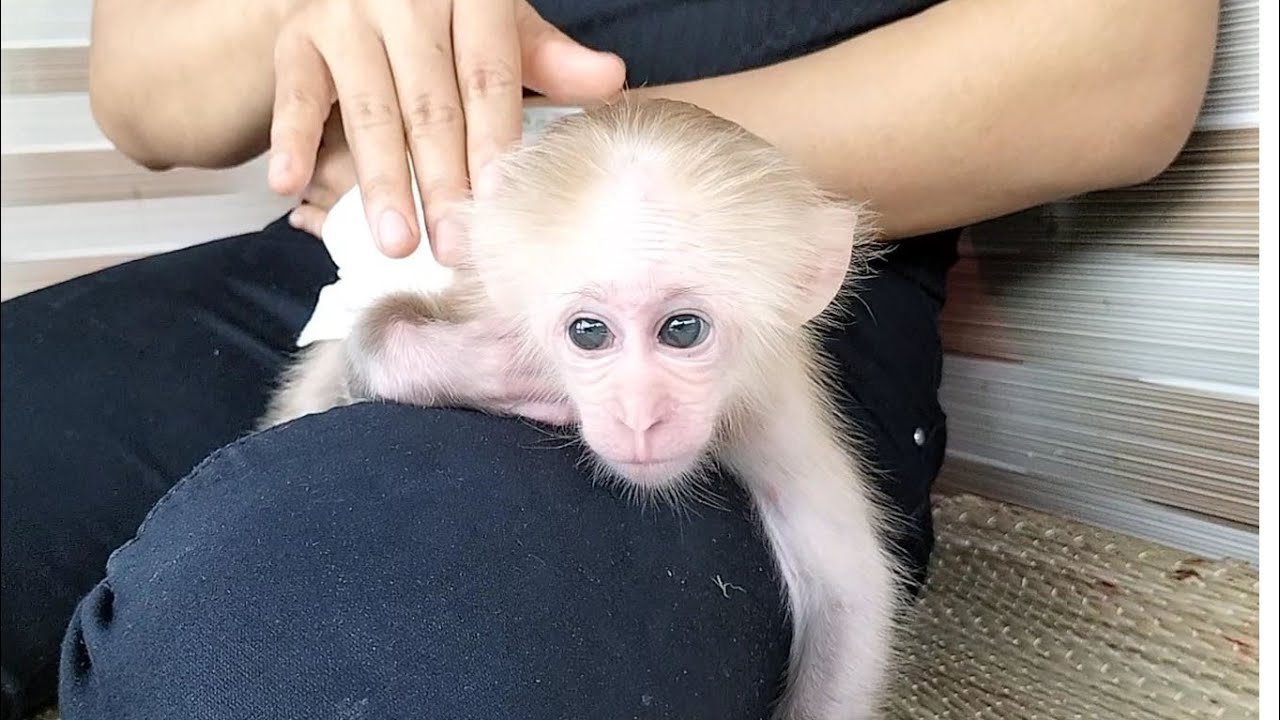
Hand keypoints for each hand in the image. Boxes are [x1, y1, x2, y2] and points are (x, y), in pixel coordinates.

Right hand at [266, 0, 625, 262]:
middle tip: (453, 247)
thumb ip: (548, 59)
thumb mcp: (502, 24)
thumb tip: (611, 80)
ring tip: (397, 242)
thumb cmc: (450, 13)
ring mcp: (347, 17)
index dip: (494, 142)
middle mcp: (405, 0)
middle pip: (431, 106)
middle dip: (441, 182)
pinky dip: (292, 140)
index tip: (499, 201)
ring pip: (370, 111)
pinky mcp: (299, 37)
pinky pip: (296, 95)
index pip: (487, 77)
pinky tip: (290, 185)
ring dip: (381, 181)